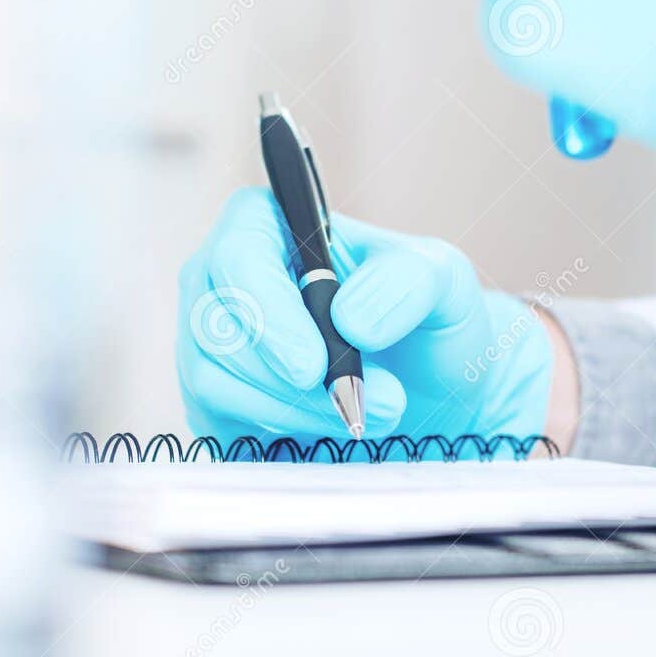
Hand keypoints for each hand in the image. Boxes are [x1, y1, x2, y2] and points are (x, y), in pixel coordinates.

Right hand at [177, 189, 554, 445]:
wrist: (426, 390)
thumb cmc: (425, 319)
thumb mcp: (443, 280)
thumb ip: (407, 281)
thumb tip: (347, 319)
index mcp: (270, 223)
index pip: (238, 255)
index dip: (266, 312)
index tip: (311, 366)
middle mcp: (226, 274)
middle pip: (214, 325)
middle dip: (289, 379)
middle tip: (376, 403)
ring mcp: (212, 336)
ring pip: (211, 379)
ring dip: (293, 410)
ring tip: (369, 414)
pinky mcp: (215, 396)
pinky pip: (217, 420)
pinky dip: (278, 433)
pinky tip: (329, 429)